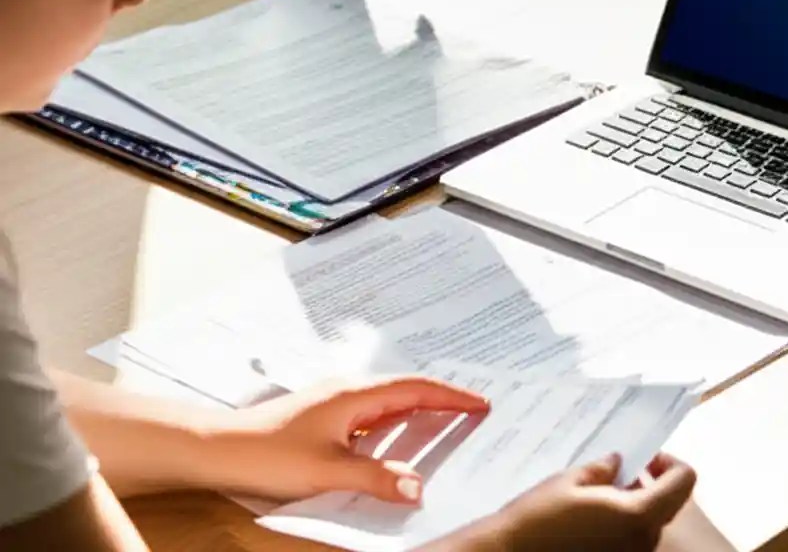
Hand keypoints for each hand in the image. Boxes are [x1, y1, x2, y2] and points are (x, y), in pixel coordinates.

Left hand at [201, 376, 488, 503]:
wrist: (218, 449)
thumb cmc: (268, 453)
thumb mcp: (327, 470)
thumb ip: (376, 477)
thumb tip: (418, 487)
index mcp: (355, 395)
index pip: (416, 388)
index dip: (451, 396)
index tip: (481, 404)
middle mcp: (349, 393)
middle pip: (408, 390)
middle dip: (444, 400)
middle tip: (475, 412)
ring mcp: (337, 406)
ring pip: (391, 404)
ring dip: (421, 412)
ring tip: (449, 425)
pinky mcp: (326, 421)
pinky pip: (375, 418)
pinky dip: (398, 426)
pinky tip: (402, 444)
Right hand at [471, 452, 696, 551]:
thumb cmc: (537, 519)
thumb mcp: (570, 481)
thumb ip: (603, 469)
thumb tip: (618, 462)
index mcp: (638, 516)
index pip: (684, 481)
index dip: (669, 463)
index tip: (645, 459)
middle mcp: (642, 543)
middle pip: (667, 506)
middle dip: (647, 486)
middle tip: (615, 474)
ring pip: (647, 526)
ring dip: (632, 507)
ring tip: (595, 498)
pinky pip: (629, 543)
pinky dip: (619, 528)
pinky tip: (587, 522)